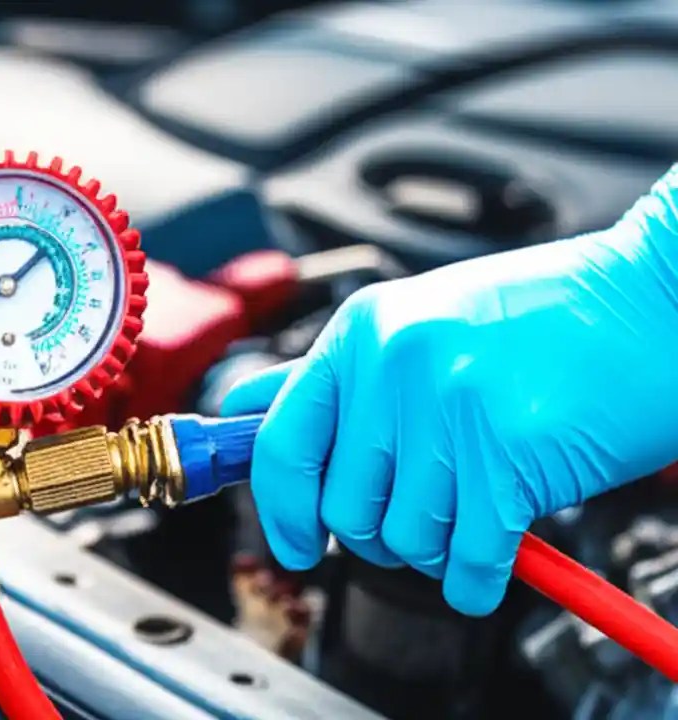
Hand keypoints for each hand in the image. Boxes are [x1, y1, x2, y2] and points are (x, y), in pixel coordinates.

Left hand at [221, 166, 677, 615]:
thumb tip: (251, 406)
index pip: (281, 442)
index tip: (292, 543)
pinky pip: (467, 558)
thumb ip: (340, 373)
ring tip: (468, 518)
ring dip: (434, 551)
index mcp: (362, 332)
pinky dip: (475, 580)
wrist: (655, 298)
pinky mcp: (508, 457)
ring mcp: (450, 410)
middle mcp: (394, 367)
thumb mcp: (421, 321)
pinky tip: (489, 565)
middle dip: (378, 534)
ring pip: (404, 537)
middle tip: (420, 522)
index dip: (279, 508)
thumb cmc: (547, 315)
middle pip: (343, 507)